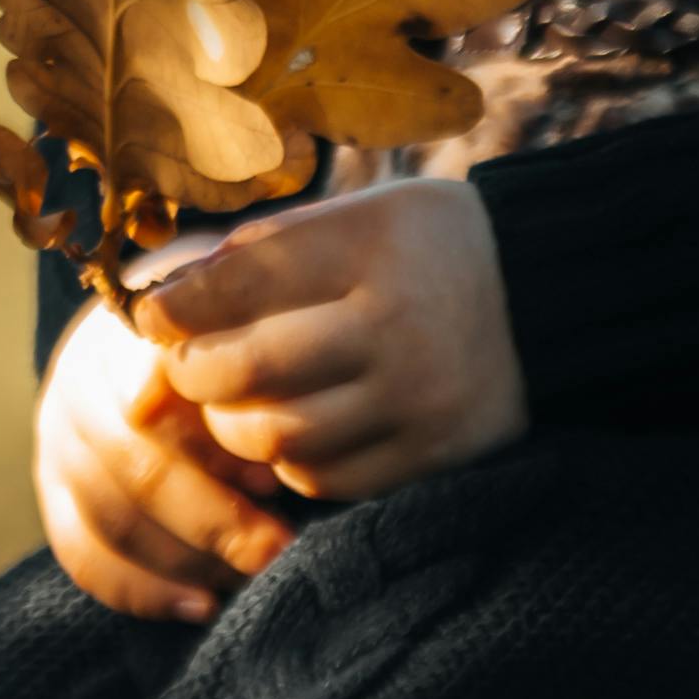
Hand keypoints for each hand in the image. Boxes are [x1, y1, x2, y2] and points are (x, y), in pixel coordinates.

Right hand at [33, 297, 295, 623]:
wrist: (163, 339)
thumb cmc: (228, 341)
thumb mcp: (246, 340)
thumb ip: (247, 389)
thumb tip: (262, 483)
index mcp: (126, 332)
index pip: (158, 396)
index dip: (215, 447)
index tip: (273, 482)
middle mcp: (78, 380)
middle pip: (135, 467)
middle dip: (214, 519)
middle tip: (278, 548)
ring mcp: (55, 437)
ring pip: (111, 520)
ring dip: (189, 558)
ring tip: (254, 571)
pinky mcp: (50, 490)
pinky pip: (84, 556)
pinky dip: (143, 590)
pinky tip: (202, 605)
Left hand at [140, 178, 526, 505]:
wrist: (547, 297)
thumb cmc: (424, 249)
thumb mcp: (354, 218)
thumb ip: (261, 255)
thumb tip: (158, 307)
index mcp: (372, 247)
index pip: (240, 283)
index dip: (177, 307)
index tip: (151, 317)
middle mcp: (398, 326)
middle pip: (248, 372)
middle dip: (196, 374)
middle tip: (189, 367)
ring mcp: (419, 398)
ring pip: (280, 439)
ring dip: (239, 427)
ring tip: (239, 404)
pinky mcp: (434, 454)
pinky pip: (326, 480)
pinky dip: (294, 463)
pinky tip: (299, 431)